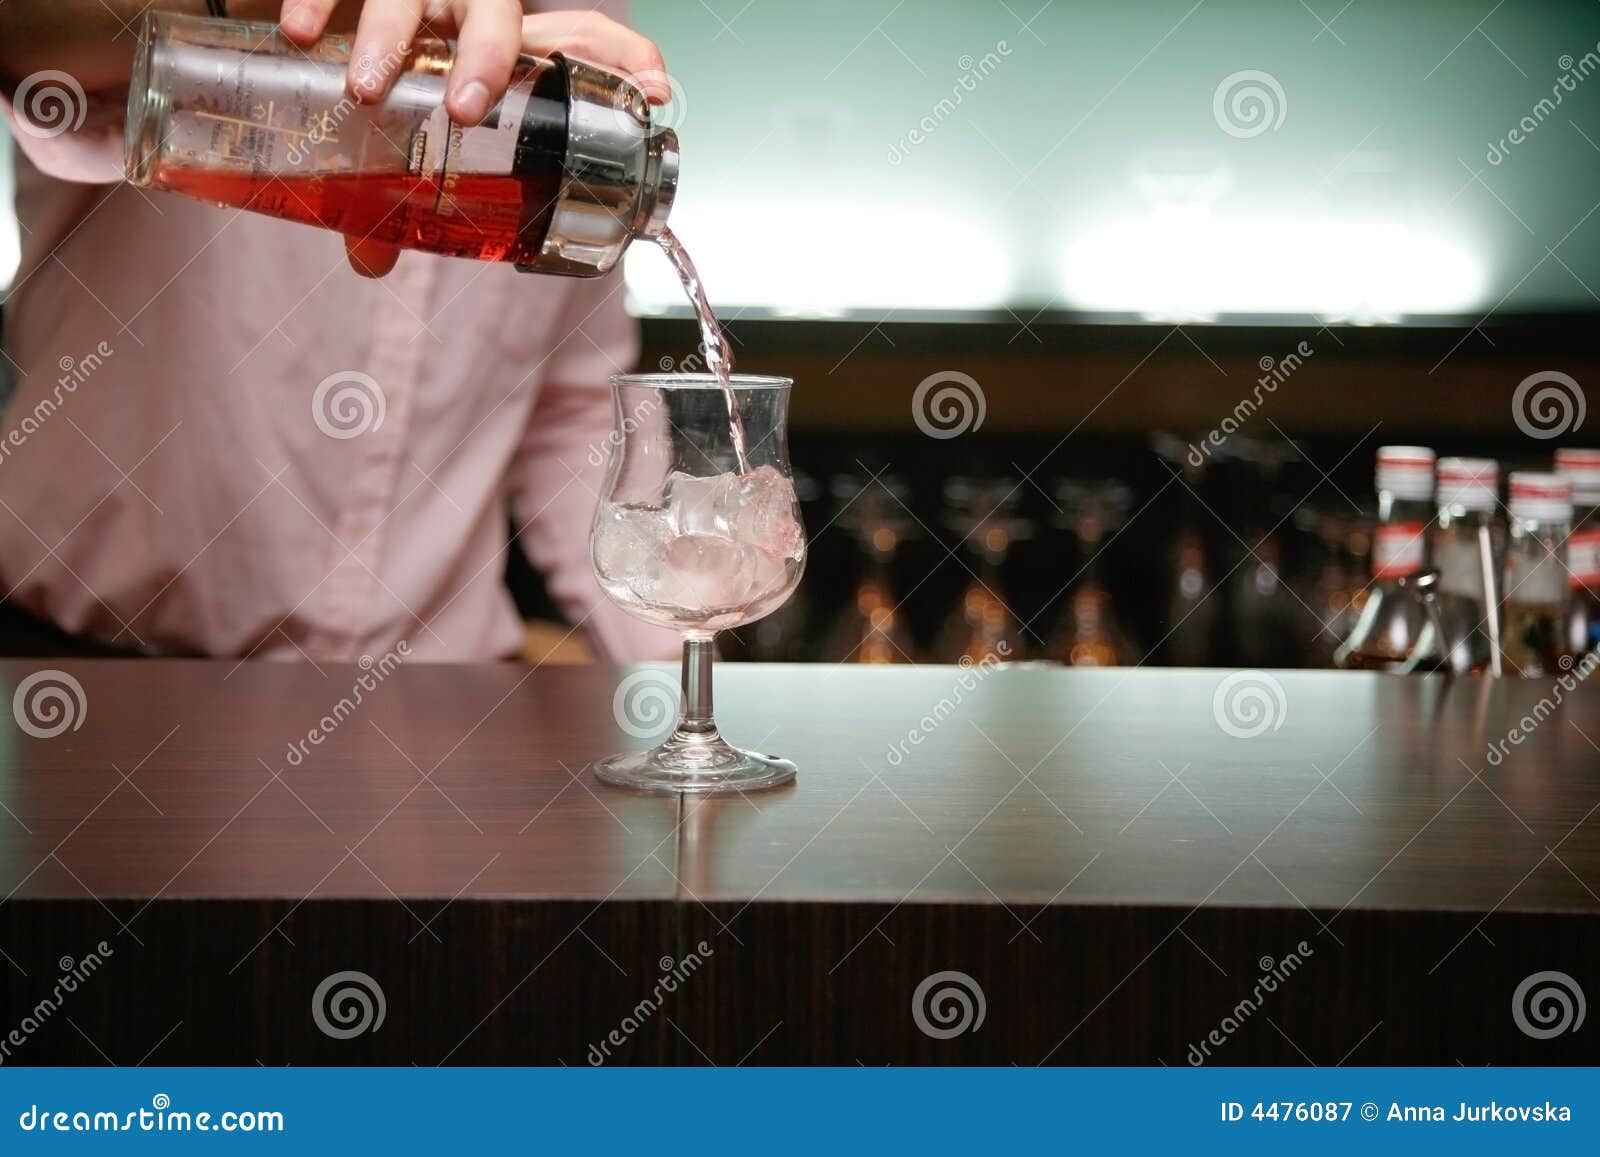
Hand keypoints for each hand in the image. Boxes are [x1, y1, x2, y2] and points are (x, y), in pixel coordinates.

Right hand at [277, 2, 668, 276]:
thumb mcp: (405, 144)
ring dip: (391, 36)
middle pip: (496, 11)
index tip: (656, 93)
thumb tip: (370, 265)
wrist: (310, 23)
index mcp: (502, 49)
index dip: (621, 62)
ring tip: (366, 86)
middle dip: (487, 55)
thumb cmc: (383, 91)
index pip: (579, 38)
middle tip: (464, 110)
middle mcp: (464, 9)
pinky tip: (299, 31)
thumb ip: (392, 203)